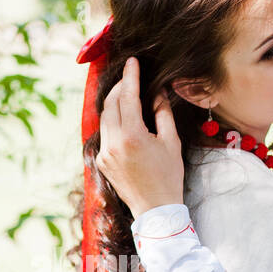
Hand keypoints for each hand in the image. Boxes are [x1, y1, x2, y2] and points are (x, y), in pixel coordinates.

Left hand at [96, 56, 184, 217]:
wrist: (155, 209)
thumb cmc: (168, 176)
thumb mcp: (171, 142)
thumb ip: (163, 113)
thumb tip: (157, 93)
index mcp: (132, 137)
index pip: (127, 97)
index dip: (130, 77)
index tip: (132, 62)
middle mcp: (113, 144)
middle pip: (111, 104)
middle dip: (120, 87)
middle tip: (130, 76)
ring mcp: (104, 153)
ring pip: (104, 118)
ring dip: (114, 102)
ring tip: (126, 93)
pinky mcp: (101, 161)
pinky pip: (104, 133)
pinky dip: (112, 121)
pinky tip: (122, 117)